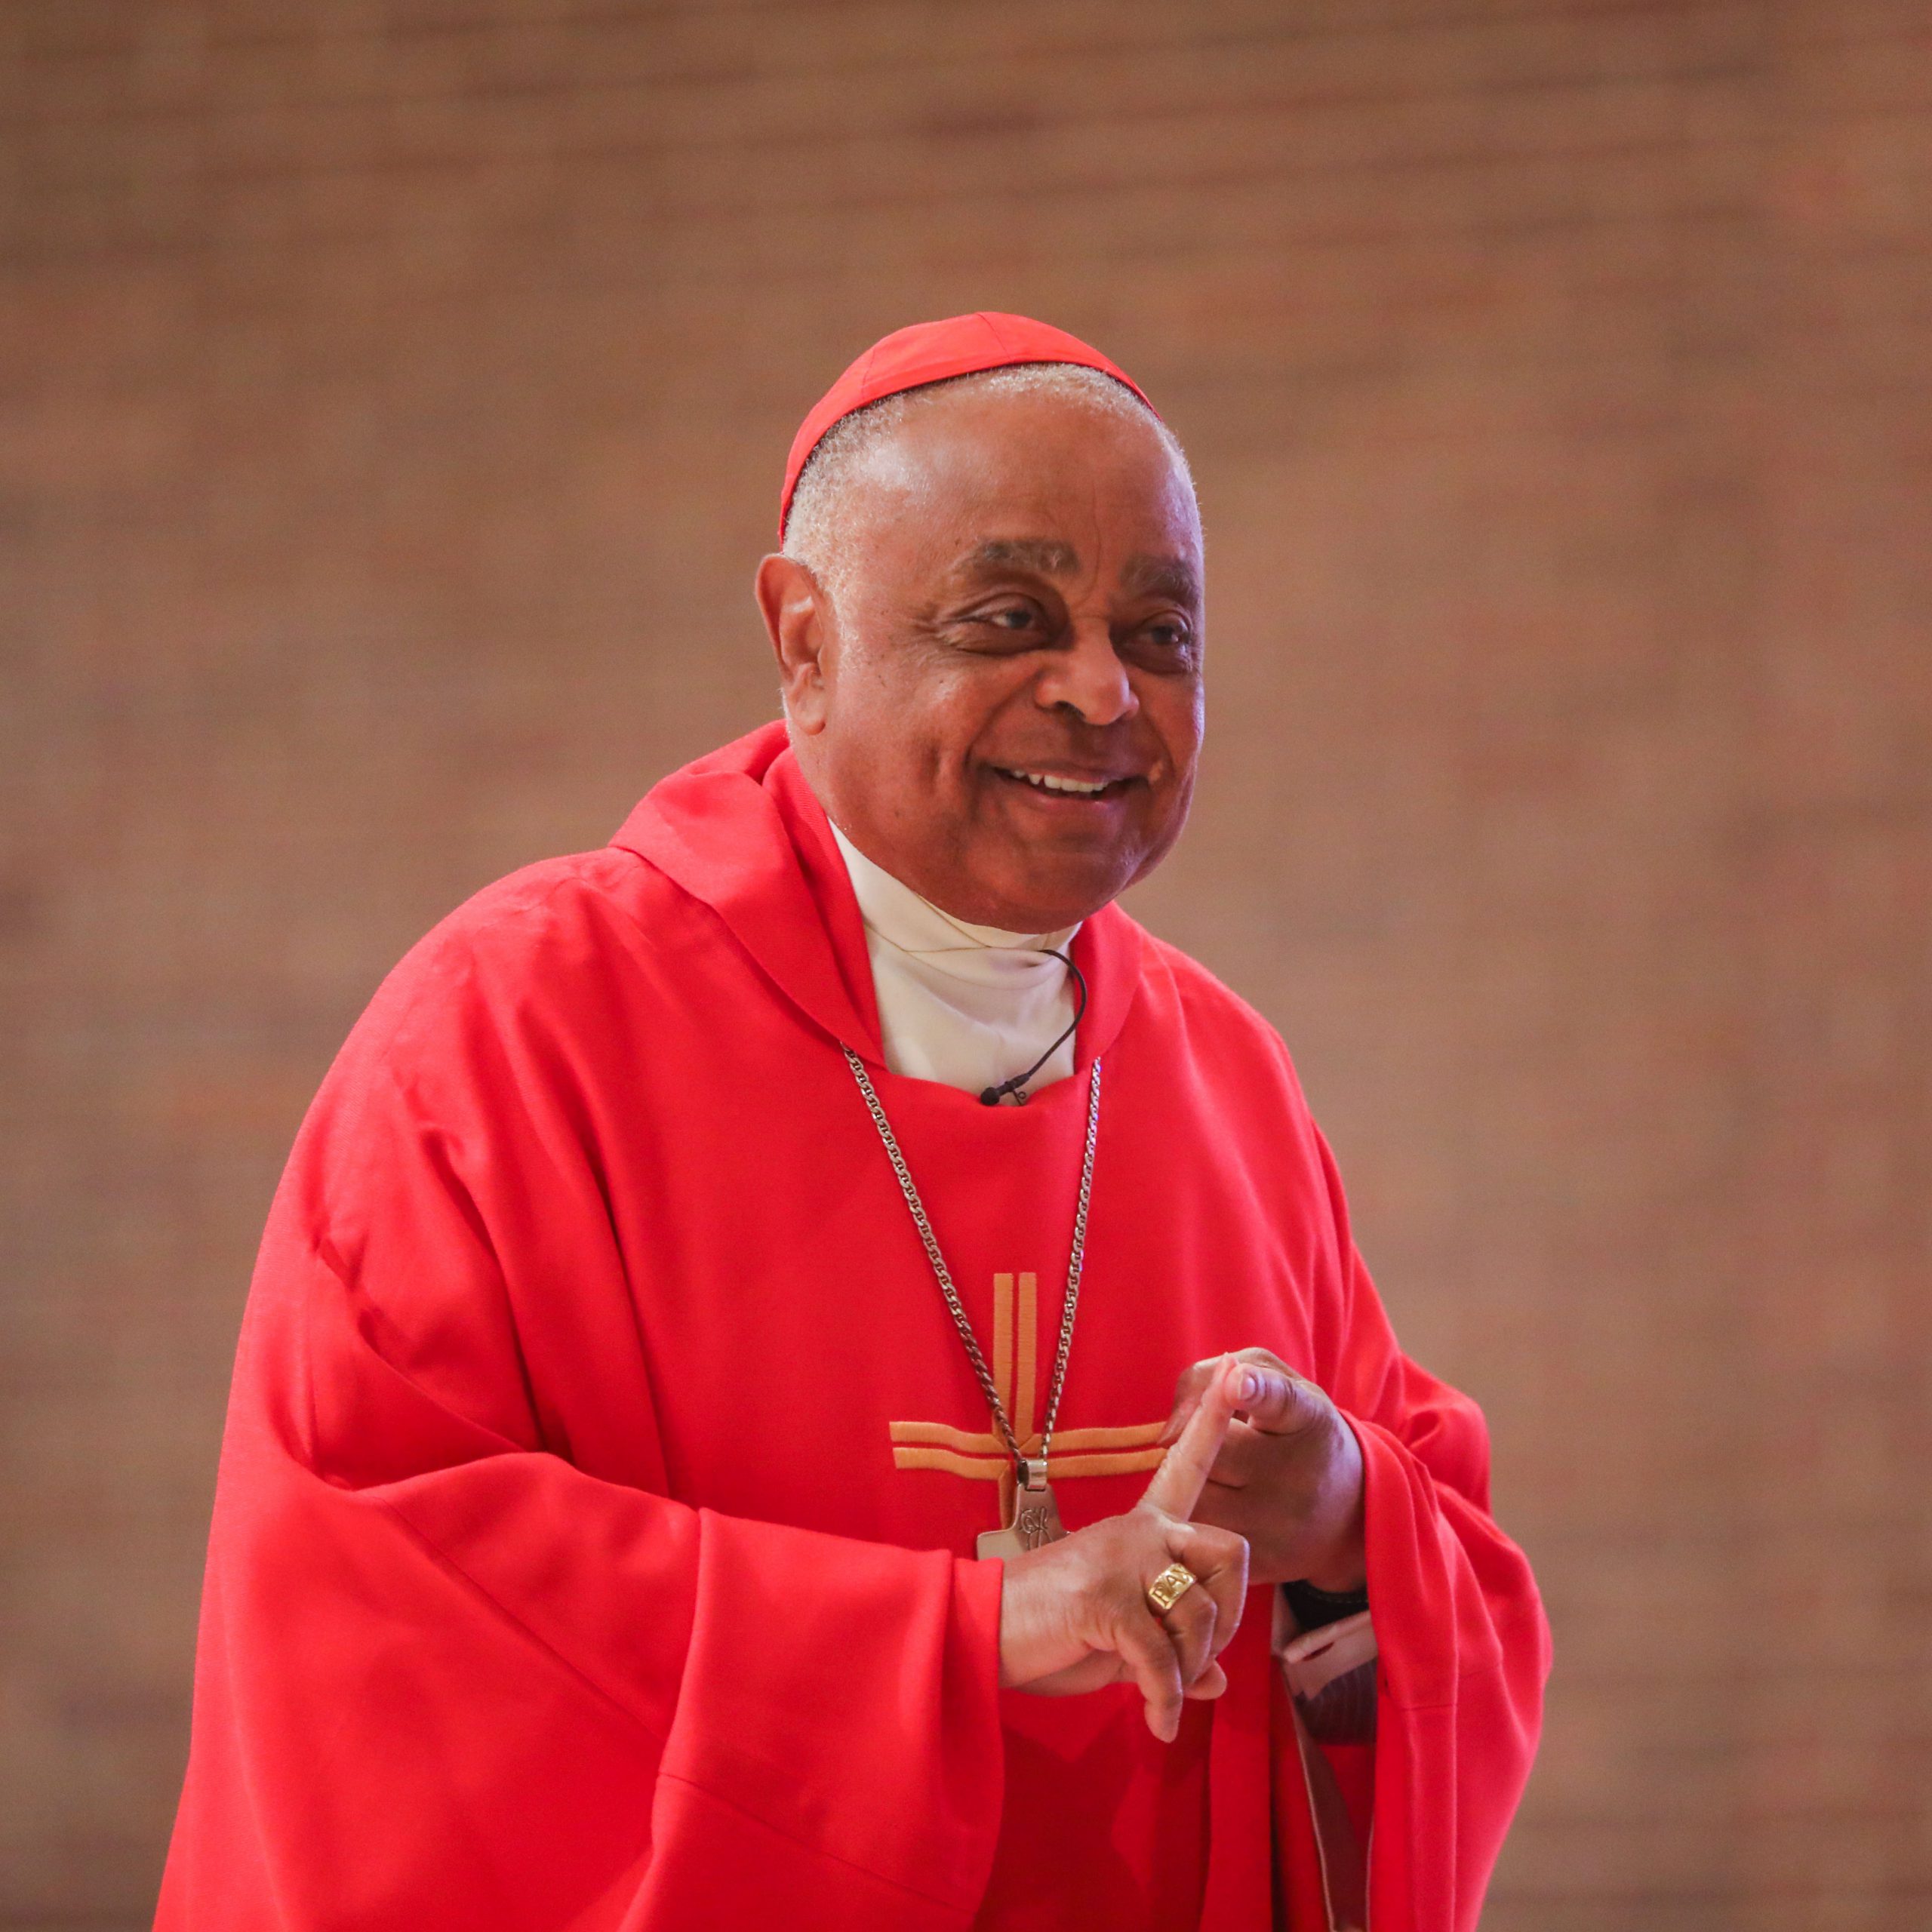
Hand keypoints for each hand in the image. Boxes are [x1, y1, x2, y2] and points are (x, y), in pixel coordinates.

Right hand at [996, 1357, 1251, 1740]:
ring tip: (1160, 1697)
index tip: (1232, 1369)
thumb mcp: (1120, 1645)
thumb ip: (1168, 1654)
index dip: (1212, 1423)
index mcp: (1142, 1527)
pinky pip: (1164, 1659)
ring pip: (1203, 1616)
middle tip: (1194, 1659)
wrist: (979, 1633)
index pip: (1186, 1467)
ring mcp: (1124, 1559)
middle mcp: (1140, 1531)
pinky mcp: (1108, 1598)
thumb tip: (1215, 1683)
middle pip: (1234, 1554)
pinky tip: (1156, 1722)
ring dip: (1190, 1671)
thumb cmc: (1047, 1633)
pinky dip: (1166, 1700)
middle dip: (1229, 1618)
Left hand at [1158, 1348, 1365, 1591]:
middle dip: (1189, 1445)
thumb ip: (1215, 1377)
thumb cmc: (1296, 1430)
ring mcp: (1275, 1525)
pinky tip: (1198, 1513)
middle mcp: (1293, 1473)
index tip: (1236, 1382)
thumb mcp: (1277, 1383)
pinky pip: (1195, 1540)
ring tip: (1198, 1476)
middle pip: (1214, 1454)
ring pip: (1196, 1499)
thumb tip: (1170, 1426)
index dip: (1257, 1389)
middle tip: (1189, 1441)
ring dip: (1180, 1484)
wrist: (1349, 1512)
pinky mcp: (1254, 1565)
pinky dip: (1185, 1523)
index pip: (1280, 1401)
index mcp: (1304, 1418)